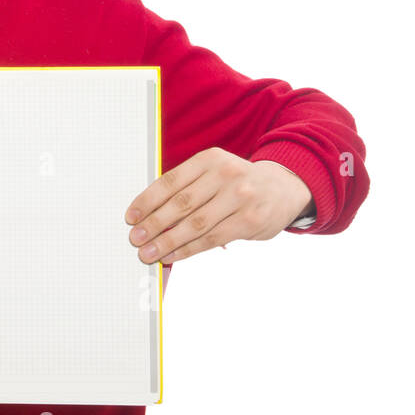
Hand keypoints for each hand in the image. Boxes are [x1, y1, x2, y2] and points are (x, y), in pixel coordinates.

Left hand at [124, 148, 311, 264]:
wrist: (283, 187)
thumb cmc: (236, 181)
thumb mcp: (213, 171)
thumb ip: (186, 186)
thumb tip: (149, 213)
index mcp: (209, 159)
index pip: (170, 181)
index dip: (147, 201)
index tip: (131, 217)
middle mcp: (225, 175)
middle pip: (181, 204)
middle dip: (154, 224)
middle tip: (135, 238)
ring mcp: (240, 198)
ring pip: (195, 224)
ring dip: (167, 241)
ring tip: (148, 252)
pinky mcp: (249, 221)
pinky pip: (211, 239)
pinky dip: (188, 249)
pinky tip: (172, 256)